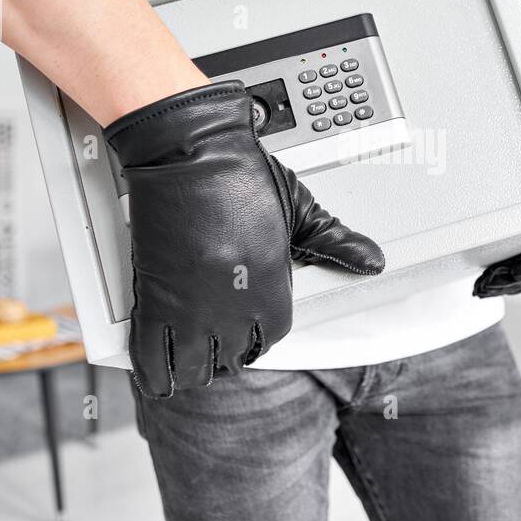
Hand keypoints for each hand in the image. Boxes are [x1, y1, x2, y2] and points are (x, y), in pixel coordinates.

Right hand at [106, 81, 384, 394]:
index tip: (247, 334)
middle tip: (215, 346)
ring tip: (188, 362)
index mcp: (272, 287)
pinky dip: (152, 368)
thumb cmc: (239, 172)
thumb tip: (371, 260)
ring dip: (190, 370)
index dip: (255, 338)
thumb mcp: (300, 208)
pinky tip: (156, 370)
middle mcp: (233, 305)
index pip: (270, 339)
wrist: (187, 150)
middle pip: (229, 361)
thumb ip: (334, 242)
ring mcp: (191, 306)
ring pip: (190, 369)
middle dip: (222, 357)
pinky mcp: (153, 298)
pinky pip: (149, 354)